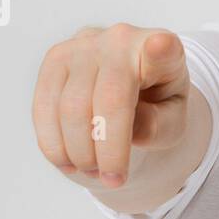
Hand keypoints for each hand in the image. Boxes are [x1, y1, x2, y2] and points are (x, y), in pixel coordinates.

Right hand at [32, 23, 189, 188]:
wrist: (131, 83)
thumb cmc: (157, 103)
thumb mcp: (174, 120)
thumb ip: (160, 125)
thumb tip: (132, 126)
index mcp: (162, 50)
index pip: (160, 50)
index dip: (159, 50)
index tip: (161, 46)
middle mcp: (120, 39)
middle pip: (107, 100)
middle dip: (106, 151)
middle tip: (113, 180)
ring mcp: (83, 45)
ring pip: (70, 107)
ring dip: (79, 151)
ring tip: (92, 171)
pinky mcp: (54, 59)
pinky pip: (44, 106)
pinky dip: (54, 142)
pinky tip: (68, 160)